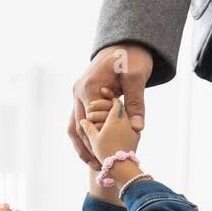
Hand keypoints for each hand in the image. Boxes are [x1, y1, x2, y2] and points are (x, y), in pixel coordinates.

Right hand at [68, 43, 151, 168]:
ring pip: (74, 125)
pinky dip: (84, 135)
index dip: (98, 141)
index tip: (109, 157)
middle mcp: (78, 91)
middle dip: (87, 149)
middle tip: (100, 167)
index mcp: (88, 87)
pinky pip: (78, 119)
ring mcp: (77, 93)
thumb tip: (137, 127)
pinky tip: (94, 149)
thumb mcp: (136, 77)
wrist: (124, 43)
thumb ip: (136, 102)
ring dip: (82, 146)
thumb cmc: (132, 57)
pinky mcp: (82, 95)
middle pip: (77, 127)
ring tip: (94, 164)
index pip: (89, 122)